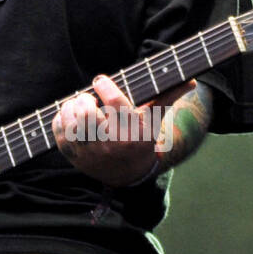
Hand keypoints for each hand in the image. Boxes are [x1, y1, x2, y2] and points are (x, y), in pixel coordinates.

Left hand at [51, 76, 195, 186]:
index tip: (101, 81)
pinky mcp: (74, 156)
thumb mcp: (155, 119)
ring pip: (71, 122)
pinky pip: (59, 131)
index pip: (116, 105)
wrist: (127, 172)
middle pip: (87, 113)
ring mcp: (92, 153)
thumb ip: (169, 96)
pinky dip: (61, 119)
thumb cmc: (141, 136)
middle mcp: (113, 145)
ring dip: (71, 107)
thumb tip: (193, 80)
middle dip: (84, 99)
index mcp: (134, 133)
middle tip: (88, 98)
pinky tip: (71, 118)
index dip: (105, 88)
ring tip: (80, 106)